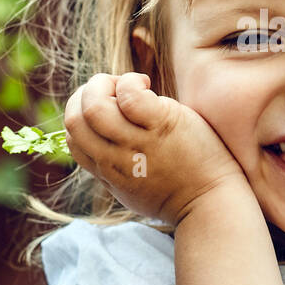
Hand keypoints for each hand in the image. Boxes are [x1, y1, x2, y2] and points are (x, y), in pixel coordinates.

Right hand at [64, 72, 248, 224]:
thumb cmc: (177, 193)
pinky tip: (147, 85)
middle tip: (115, 89)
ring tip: (132, 85)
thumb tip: (100, 141)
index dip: (82, 111)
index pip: (72, 136)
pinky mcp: (162, 125)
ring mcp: (137, 142)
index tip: (108, 106)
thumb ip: (111, 167)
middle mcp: (115, 158)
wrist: (211, 203)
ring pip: (94, 105)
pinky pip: (130, 96)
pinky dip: (130, 81)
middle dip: (87, 93)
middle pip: (74, 119)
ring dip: (104, 84)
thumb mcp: (130, 188)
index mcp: (106, 171)